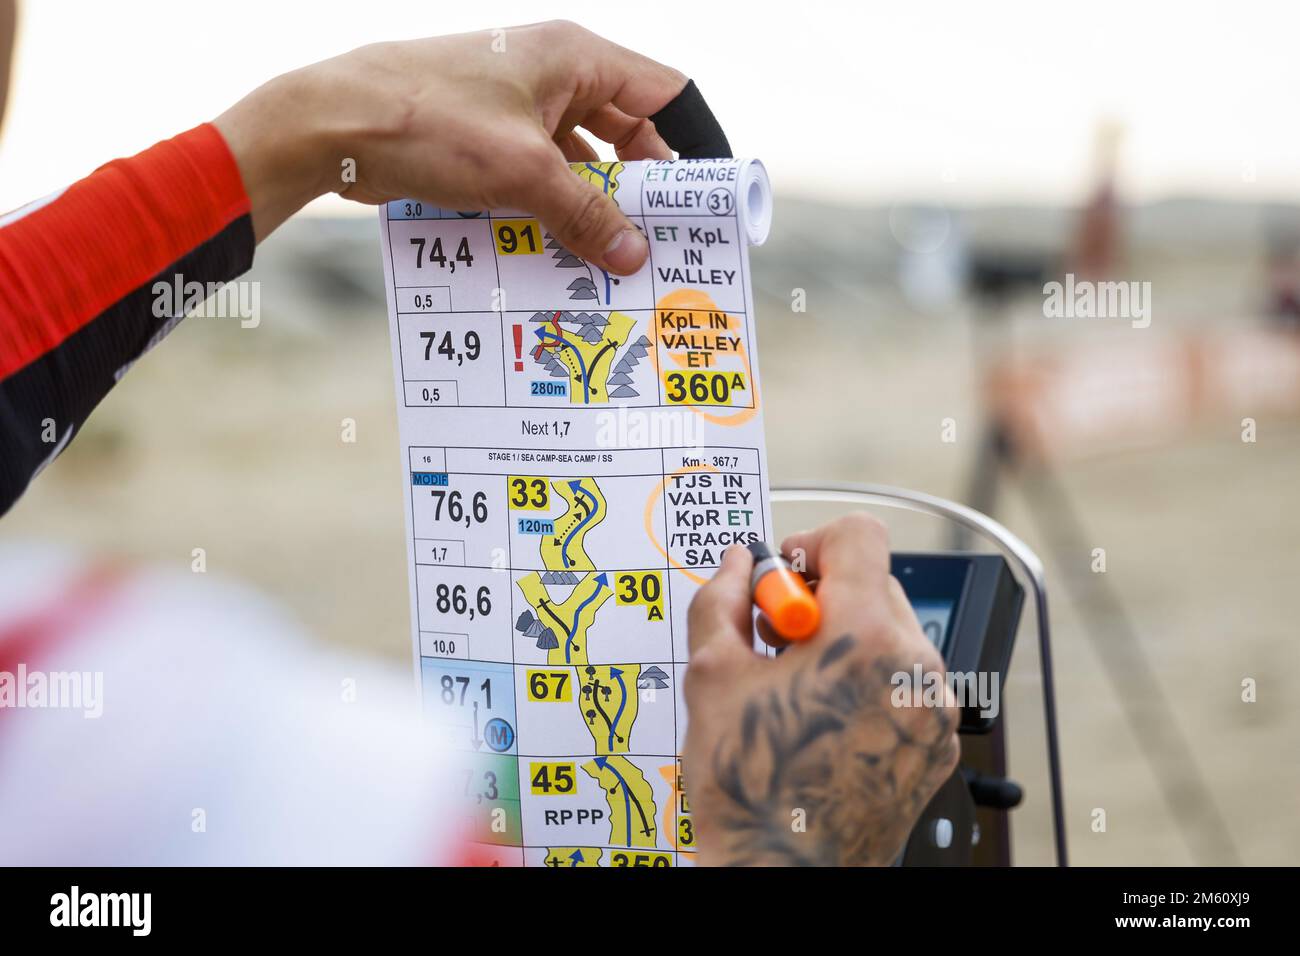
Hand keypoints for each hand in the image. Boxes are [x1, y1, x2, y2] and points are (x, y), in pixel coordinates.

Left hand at [214, 21, 684, 273]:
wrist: (332, 124)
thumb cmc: (429, 123)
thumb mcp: (523, 173)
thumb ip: (585, 215)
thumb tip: (635, 254)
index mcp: (574, 57)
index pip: (662, 95)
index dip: (690, 145)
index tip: (701, 200)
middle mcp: (551, 74)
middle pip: (623, 133)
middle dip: (640, 189)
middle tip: (660, 243)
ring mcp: (516, 107)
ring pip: (579, 160)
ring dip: (593, 208)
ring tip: (612, 261)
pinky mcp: (486, 138)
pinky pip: (539, 175)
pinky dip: (552, 211)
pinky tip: (558, 254)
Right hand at [682, 514, 960, 865]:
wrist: (783, 876)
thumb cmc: (750, 787)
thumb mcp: (712, 676)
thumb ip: (724, 600)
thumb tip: (737, 564)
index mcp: (864, 638)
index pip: (858, 535)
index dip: (810, 543)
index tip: (783, 578)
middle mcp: (915, 667)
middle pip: (876, 581)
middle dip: (823, 596)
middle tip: (776, 639)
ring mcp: (933, 710)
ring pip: (893, 633)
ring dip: (845, 639)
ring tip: (796, 688)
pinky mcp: (936, 745)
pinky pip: (906, 682)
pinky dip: (868, 683)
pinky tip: (823, 721)